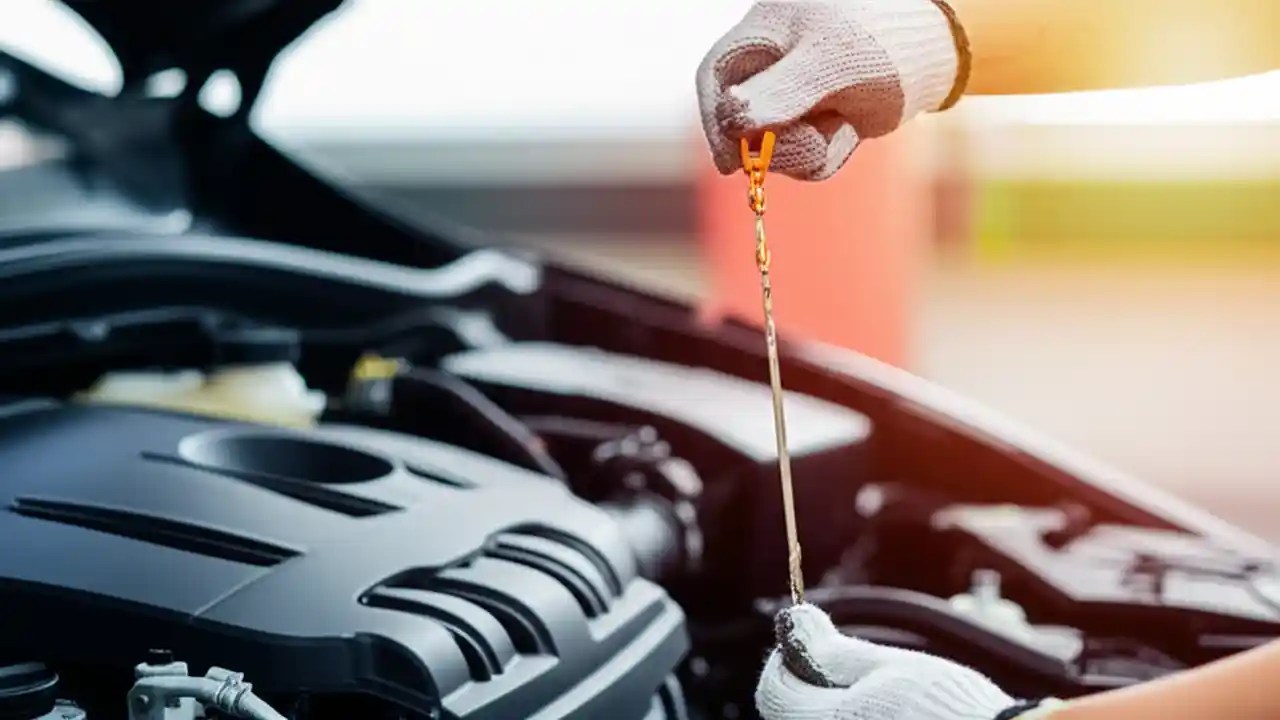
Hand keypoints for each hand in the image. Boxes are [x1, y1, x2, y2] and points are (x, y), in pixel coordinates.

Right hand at [696, 0, 961, 180]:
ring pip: (773, 147)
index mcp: (763, 34)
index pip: (716, 76)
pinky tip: (850, 128)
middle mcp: (770, 68)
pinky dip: (827, 152)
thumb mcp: (831, 61)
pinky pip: (803, 156)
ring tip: (843, 123)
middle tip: (812, 142)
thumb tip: (733, 119)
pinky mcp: (815, 123)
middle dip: (774, 143)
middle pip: (741, 122)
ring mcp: (792, 99)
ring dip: (806, 149)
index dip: (715, 119)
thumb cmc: (881, 39)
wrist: (934, 53)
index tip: (730, 162)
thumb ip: (780, 90)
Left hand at [757, 603, 1018, 719]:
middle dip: (807, 685)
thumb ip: (832, 651)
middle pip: (791, 716)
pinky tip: (883, 715)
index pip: (773, 692)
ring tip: (870, 691)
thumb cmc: (952, 711)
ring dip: (828, 707)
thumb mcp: (890, 668)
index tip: (806, 636)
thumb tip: (794, 623)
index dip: (785, 658)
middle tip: (839, 662)